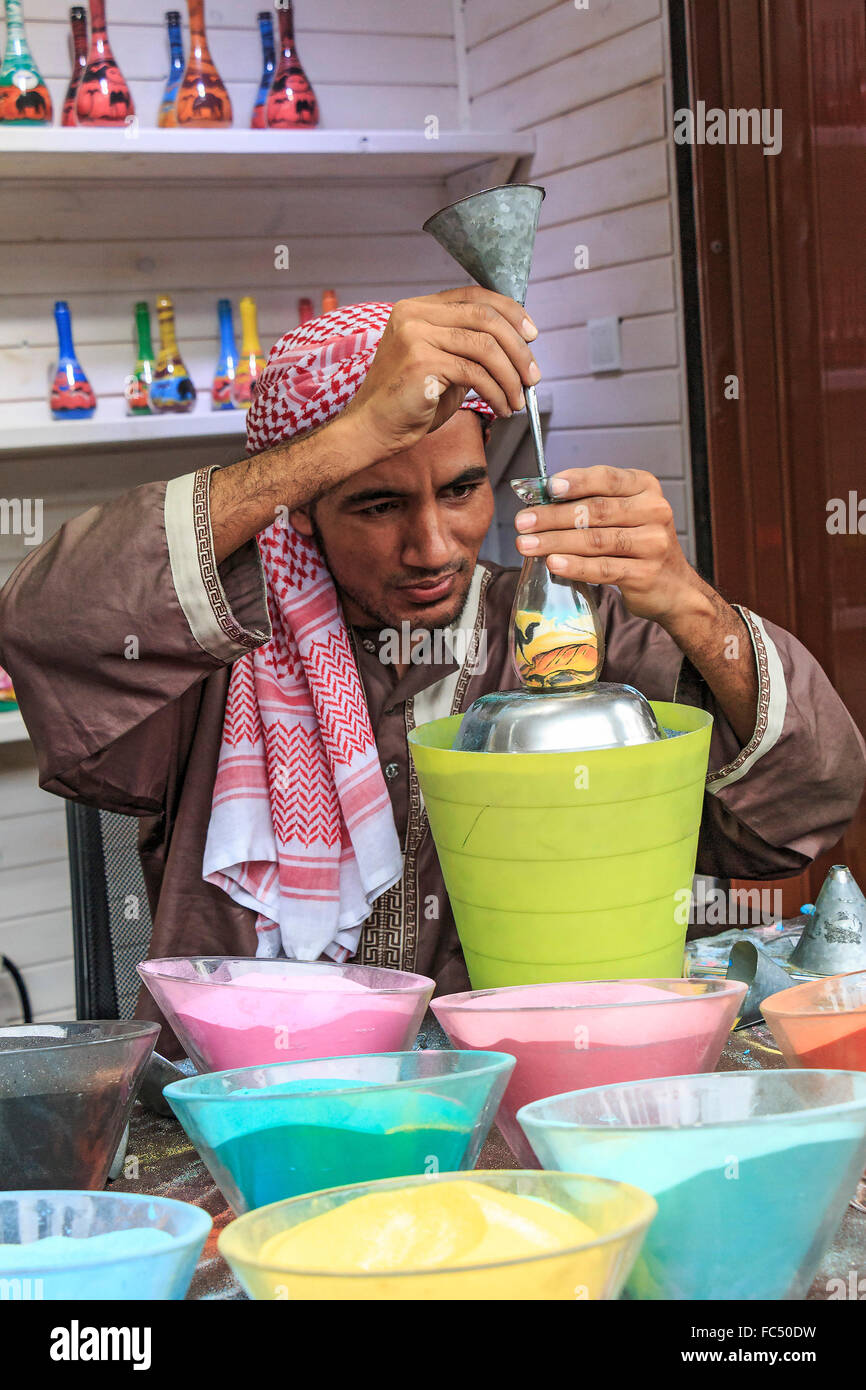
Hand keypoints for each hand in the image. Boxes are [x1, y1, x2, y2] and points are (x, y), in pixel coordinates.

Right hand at [344, 288, 540, 457]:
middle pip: (485, 317)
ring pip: (485, 346)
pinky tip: (501, 407)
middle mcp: (414, 315)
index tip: (532, 335)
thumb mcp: (442, 366)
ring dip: (511, 375)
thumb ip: (468, 349)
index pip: (474, 295)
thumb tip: (516, 347)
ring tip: (518, 399)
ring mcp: (416, 336)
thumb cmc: (408, 404)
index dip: (510, 312)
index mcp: (417, 308)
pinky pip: (475, 374)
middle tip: (533, 376)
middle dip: (518, 348)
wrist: (371, 431)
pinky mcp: (421, 362)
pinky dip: (496, 393)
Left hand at [514, 466, 699, 624]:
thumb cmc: (637, 544)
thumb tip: (539, 500)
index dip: (576, 482)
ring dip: (556, 541)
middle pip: (596, 510)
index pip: (607, 479)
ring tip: (527, 545)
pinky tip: (553, 563)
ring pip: (596, 540)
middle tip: (523, 522)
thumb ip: (591, 503)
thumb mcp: (624, 514)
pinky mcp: (646, 573)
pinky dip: (575, 566)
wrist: (673, 587)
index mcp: (645, 488)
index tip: (548, 487)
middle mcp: (654, 511)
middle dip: (553, 516)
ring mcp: (653, 543)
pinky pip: (603, 568)